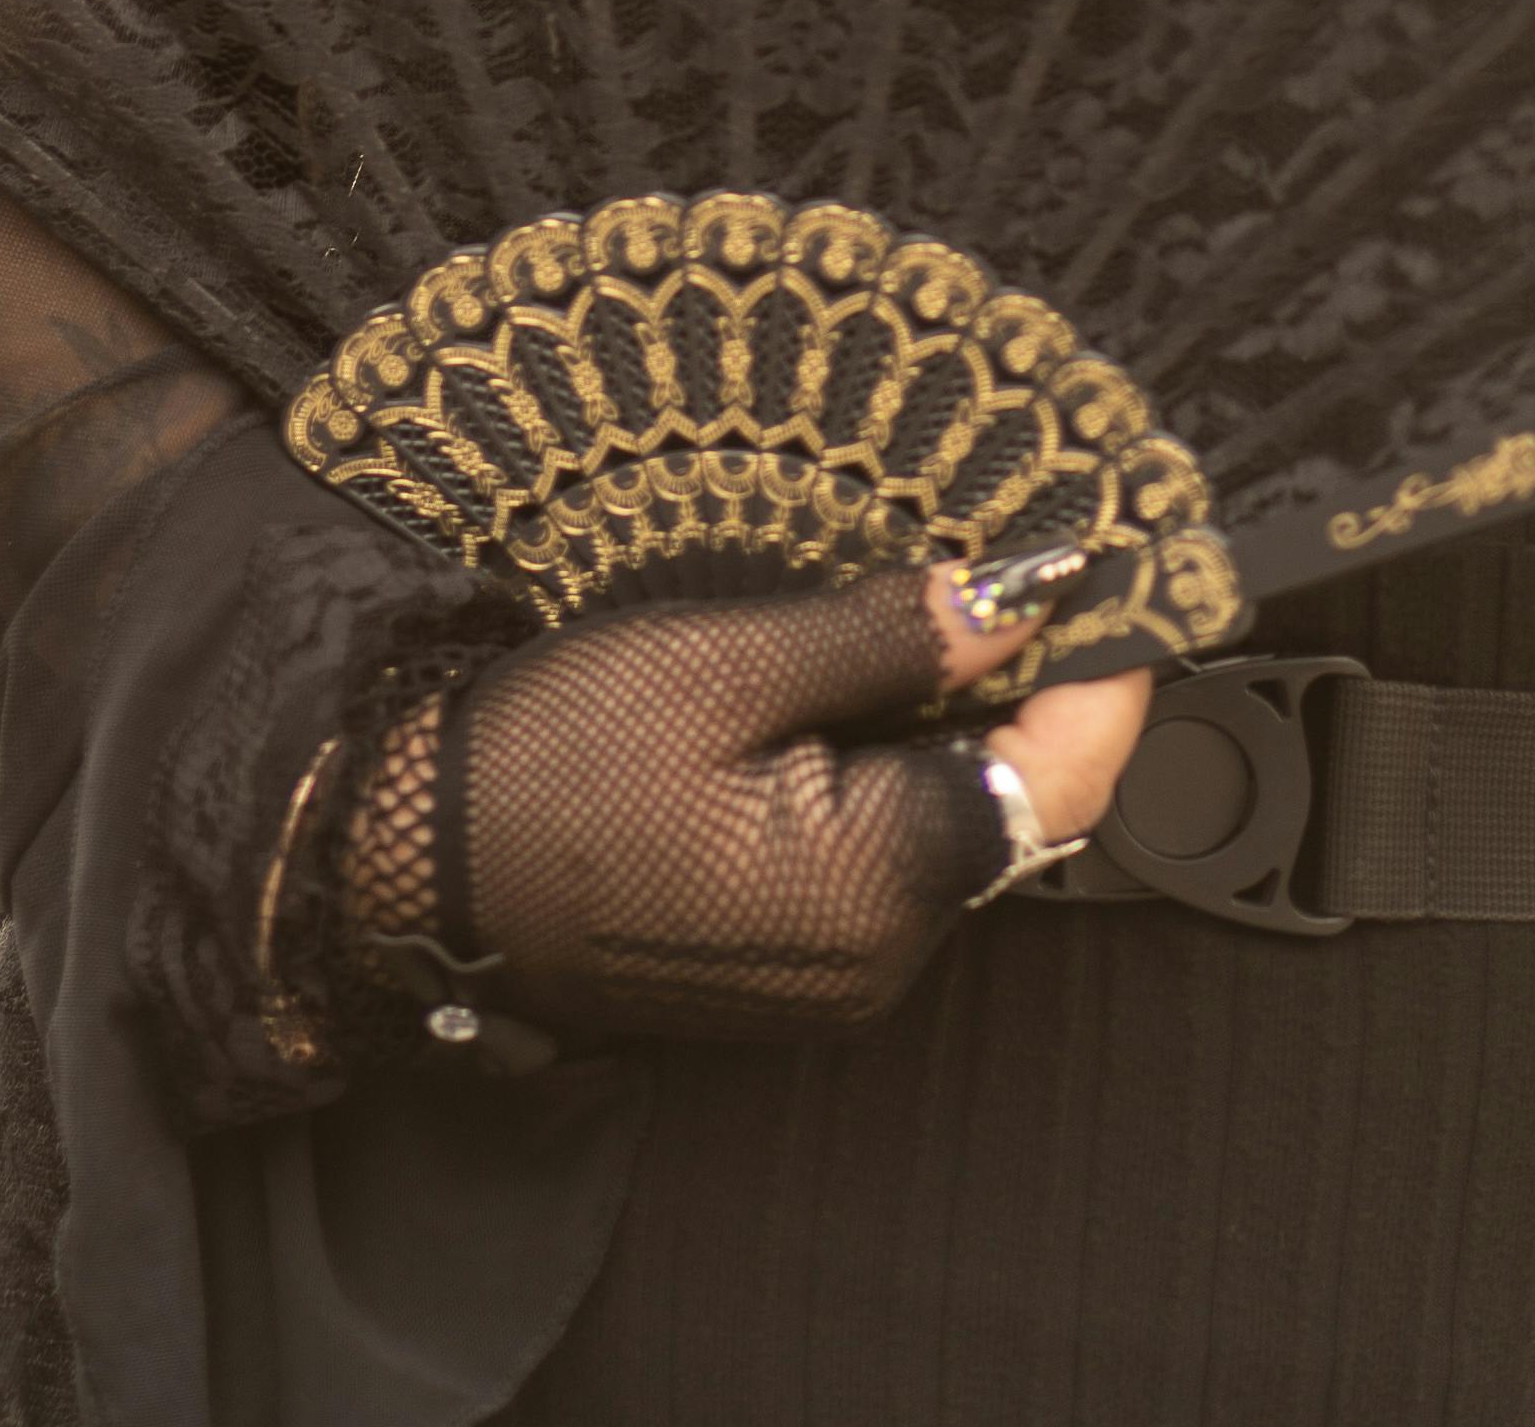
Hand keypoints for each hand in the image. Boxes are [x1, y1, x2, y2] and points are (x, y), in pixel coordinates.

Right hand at [426, 559, 1152, 1047]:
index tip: (1117, 564)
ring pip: (952, 829)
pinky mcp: (788, 968)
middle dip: (1033, 683)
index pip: (1062, 772)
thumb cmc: (557, 762)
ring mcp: (835, 977)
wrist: (417, 877)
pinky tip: (859, 686)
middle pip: (1017, 804)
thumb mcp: (725, 662)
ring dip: (961, 722)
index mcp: (881, 884)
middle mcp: (883, 958)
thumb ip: (888, 635)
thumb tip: (1020, 593)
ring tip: (943, 602)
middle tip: (1025, 557)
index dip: (1105, 665)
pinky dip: (895, 771)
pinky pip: (885, 860)